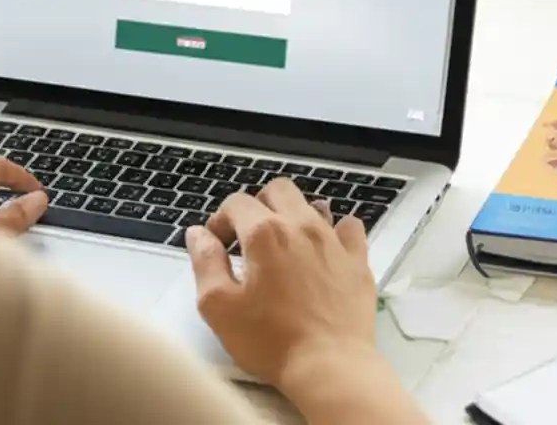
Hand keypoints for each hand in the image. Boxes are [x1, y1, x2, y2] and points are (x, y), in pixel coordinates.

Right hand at [185, 178, 377, 389]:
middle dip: (258, 205)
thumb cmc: (270, 341)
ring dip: (293, 215)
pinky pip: (349, 228)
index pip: (236, 203)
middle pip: (277, 190)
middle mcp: (302, 226)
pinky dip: (335, 230)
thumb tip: (198, 234)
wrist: (330, 366)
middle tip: (248, 238)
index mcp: (264, 234)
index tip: (217, 245)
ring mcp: (334, 241)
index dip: (220, 219)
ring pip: (312, 204)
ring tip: (284, 245)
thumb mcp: (218, 306)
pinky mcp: (358, 261)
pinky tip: (325, 250)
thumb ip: (205, 262)